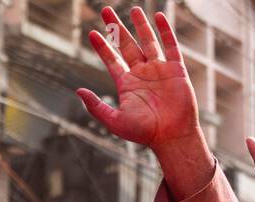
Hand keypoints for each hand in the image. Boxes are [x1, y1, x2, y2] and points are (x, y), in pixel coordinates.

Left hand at [77, 7, 199, 150]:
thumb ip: (96, 106)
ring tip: (132, 9)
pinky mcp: (176, 69)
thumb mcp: (115, 121)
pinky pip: (170, 46)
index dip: (102, 47)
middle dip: (116, 28)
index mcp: (127, 84)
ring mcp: (159, 70)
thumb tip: (78, 91)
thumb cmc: (144, 132)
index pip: (112, 60)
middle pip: (127, 45)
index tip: (92, 33)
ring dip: (140, 25)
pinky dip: (165, 31)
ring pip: (148, 41)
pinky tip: (158, 16)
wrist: (171, 136)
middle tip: (105, 10)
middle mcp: (141, 74)